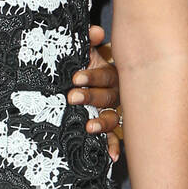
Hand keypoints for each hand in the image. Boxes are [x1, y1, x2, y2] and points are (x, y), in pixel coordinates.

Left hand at [67, 24, 121, 161]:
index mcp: (110, 74)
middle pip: (108, 97)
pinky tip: (110, 156)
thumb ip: (89, 41)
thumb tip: (95, 31)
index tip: (76, 77)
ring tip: (88, 126)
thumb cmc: (83, 64)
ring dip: (102, 122)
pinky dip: (113, 146)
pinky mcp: (109, 127)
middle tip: (72, 97)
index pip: (107, 75)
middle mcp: (115, 93)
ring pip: (112, 117)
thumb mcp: (84, 51)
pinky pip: (114, 137)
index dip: (93, 76)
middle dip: (90, 97)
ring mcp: (113, 111)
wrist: (78, 79)